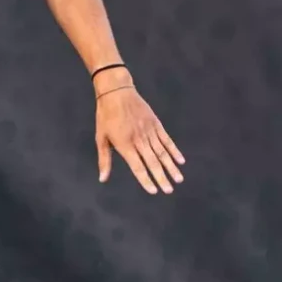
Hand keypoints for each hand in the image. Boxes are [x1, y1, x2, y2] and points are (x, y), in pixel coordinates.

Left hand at [95, 73, 184, 193]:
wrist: (117, 91)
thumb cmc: (105, 116)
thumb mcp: (101, 137)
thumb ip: (104, 160)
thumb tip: (102, 179)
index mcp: (124, 144)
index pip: (138, 167)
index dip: (146, 180)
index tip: (154, 191)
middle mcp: (139, 139)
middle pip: (153, 162)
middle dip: (162, 178)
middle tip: (169, 190)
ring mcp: (149, 131)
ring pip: (162, 152)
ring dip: (171, 167)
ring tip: (178, 180)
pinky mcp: (155, 124)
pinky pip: (167, 140)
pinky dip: (174, 150)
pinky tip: (181, 160)